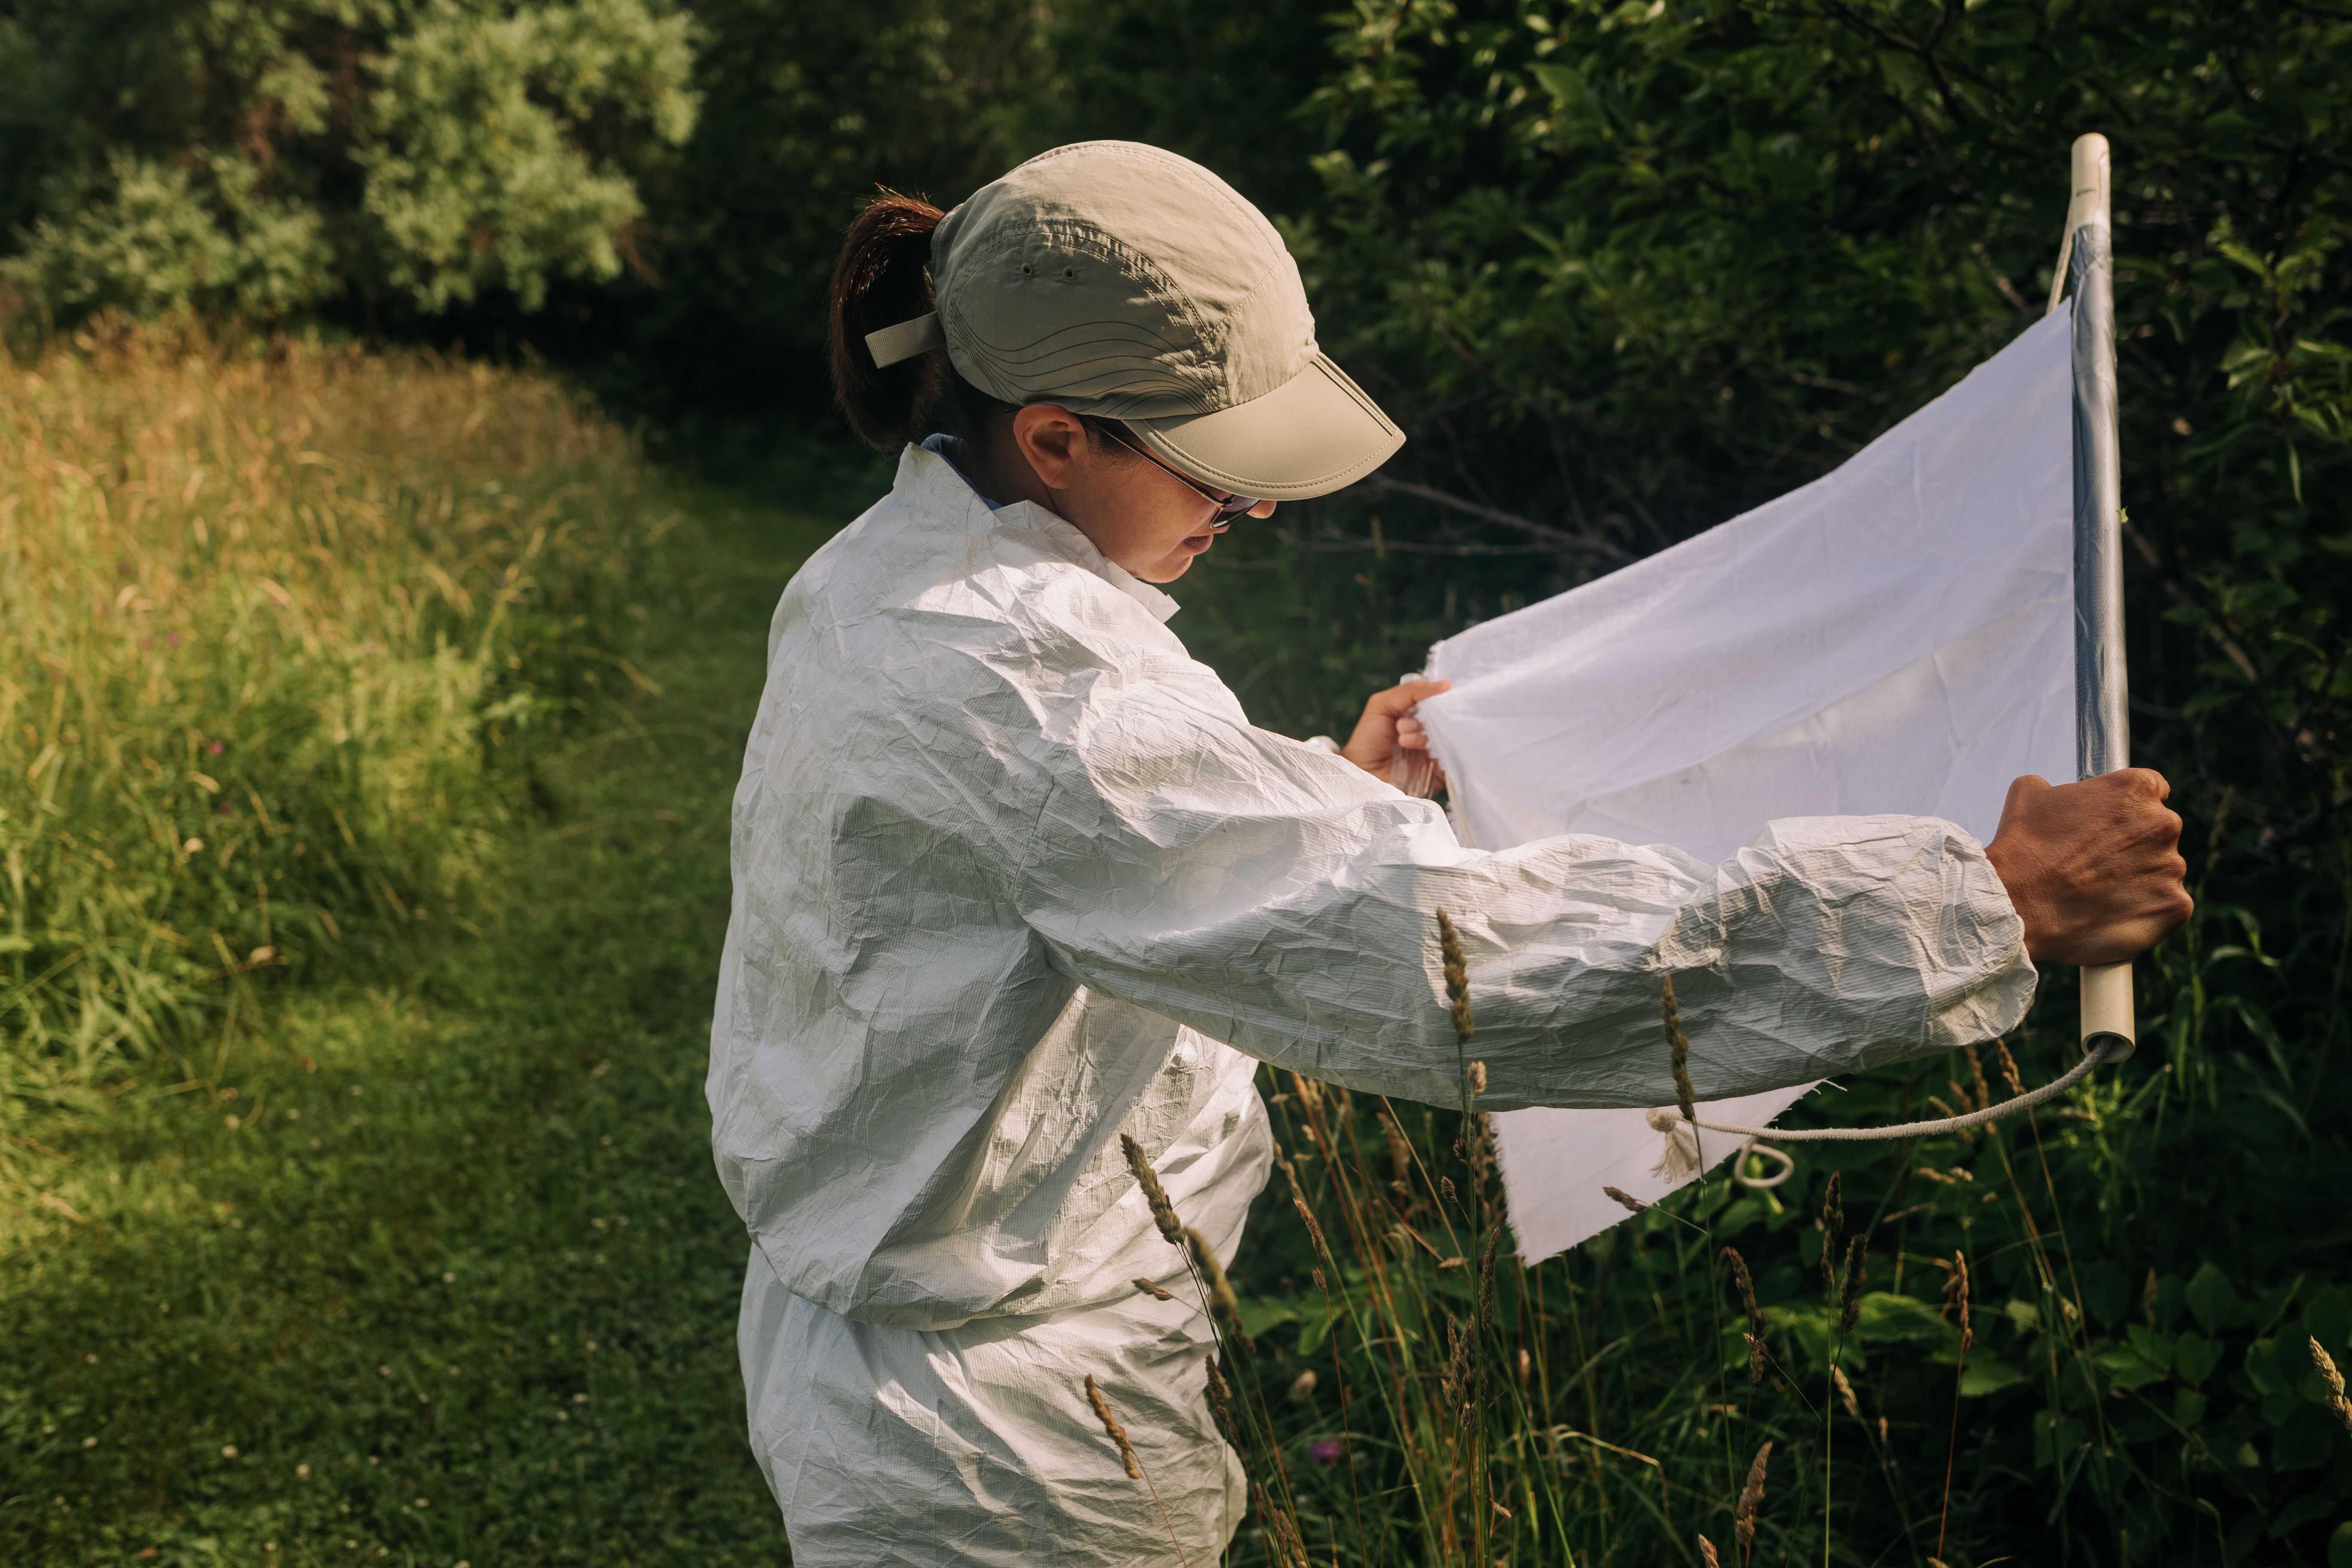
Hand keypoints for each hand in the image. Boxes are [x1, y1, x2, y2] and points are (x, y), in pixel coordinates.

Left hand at [1342, 679, 1450, 786]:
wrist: (1361, 773)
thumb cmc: (1368, 738)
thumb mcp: (1382, 705)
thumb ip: (1409, 691)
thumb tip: (1446, 683)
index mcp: (1420, 711)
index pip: (1439, 698)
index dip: (1437, 696)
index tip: (1431, 700)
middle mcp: (1430, 728)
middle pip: (1445, 715)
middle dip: (1425, 717)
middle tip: (1402, 725)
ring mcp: (1437, 747)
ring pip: (1447, 735)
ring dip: (1422, 736)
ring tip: (1402, 740)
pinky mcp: (1440, 768)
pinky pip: (1452, 755)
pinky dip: (1439, 750)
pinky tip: (1421, 751)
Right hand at [1983, 769, 2191, 965]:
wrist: (2017, 907)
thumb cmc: (2022, 848)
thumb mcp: (2029, 795)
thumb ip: (2058, 787)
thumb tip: (2058, 795)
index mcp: (2136, 788)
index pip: (2153, 789)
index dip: (2127, 809)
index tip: (2110, 825)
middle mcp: (2163, 823)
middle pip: (2158, 831)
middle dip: (2133, 845)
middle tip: (2095, 863)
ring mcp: (2173, 867)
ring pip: (2162, 871)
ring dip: (2139, 879)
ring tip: (2097, 893)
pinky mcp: (2174, 907)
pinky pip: (2167, 907)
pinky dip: (2145, 912)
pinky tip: (2111, 913)